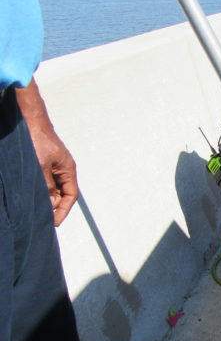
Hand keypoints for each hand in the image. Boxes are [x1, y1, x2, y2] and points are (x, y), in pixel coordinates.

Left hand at [16, 80, 78, 225]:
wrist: (28, 118)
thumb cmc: (37, 138)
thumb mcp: (41, 165)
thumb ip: (46, 185)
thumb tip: (49, 203)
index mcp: (67, 169)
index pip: (70, 196)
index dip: (63, 210)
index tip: (54, 223)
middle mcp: (62, 169)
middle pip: (61, 194)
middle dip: (53, 206)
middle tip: (41, 218)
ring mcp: (52, 165)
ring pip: (51, 188)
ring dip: (44, 197)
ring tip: (33, 208)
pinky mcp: (42, 162)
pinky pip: (43, 180)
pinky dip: (38, 189)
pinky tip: (29, 194)